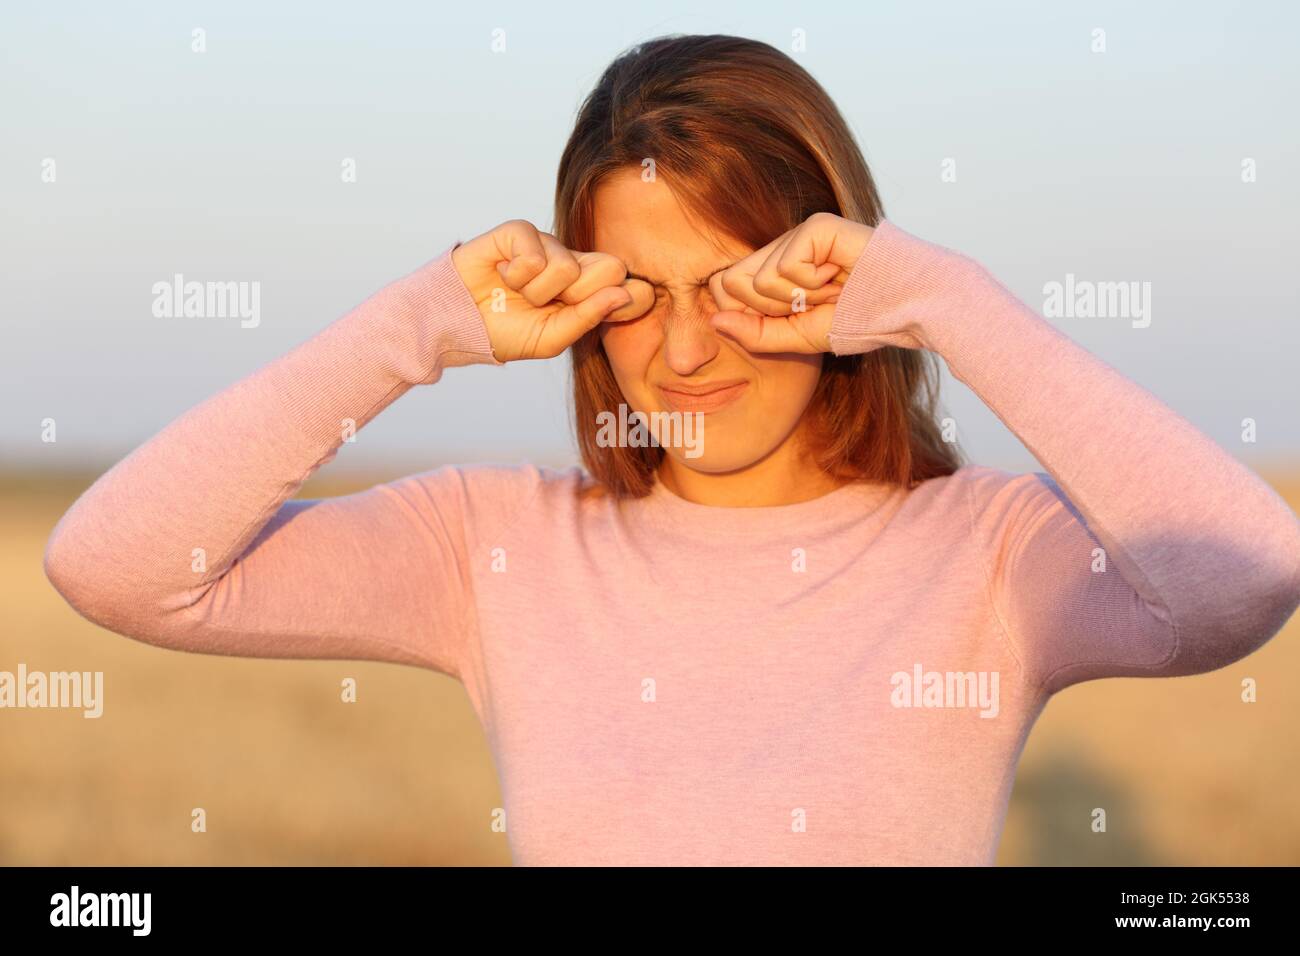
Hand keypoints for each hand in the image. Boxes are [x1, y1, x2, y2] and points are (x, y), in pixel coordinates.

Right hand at [451, 219, 653, 360]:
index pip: (630, 286)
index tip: (591, 318)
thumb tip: (623, 292)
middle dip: (578, 298)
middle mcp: (574, 262)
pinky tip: (503, 275)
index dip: (621, 303)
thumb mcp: (553, 338)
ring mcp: (549, 244)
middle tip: (550, 305)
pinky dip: (516, 276)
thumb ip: (589, 317)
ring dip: (537, 292)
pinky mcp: (521, 231)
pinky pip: (536, 254)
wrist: (459, 323)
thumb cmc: (507, 332)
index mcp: (590, 290)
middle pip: (611, 268)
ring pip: (568, 267)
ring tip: (519, 293)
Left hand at [707, 212, 874, 352]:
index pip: (724, 291)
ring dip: (799, 299)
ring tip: (832, 289)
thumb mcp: (796, 339)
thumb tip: (715, 322)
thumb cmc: (857, 320)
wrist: (905, 308)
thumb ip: (754, 334)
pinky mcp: (814, 227)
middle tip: (811, 304)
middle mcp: (780, 249)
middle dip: (770, 309)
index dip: (750, 317)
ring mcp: (796, 235)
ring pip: (758, 280)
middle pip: (730, 283)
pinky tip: (839, 275)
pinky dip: (813, 285)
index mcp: (773, 272)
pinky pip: (785, 268)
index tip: (795, 317)